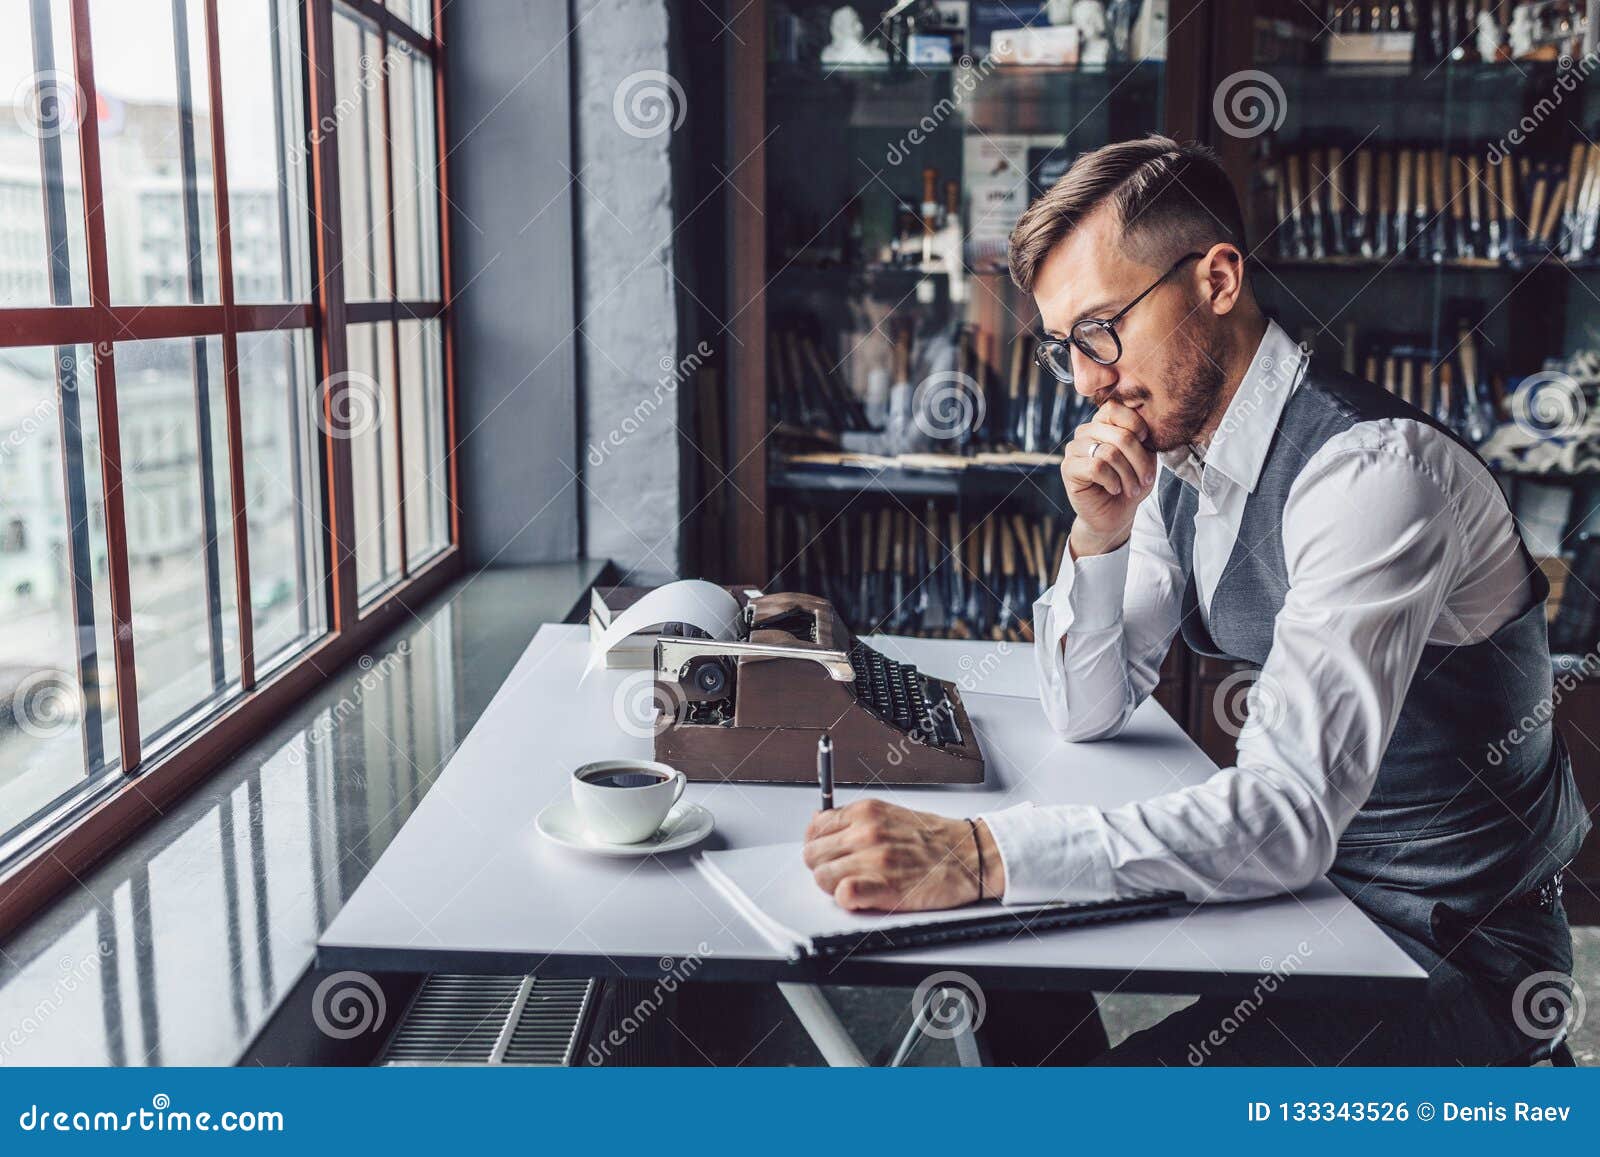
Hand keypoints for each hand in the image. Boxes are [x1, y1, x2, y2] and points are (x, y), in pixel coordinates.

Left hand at [802, 798, 1004, 910]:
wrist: (969, 855)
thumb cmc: (934, 839)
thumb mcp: (888, 813)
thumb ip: (853, 820)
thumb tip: (820, 824)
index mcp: (865, 811)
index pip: (814, 828)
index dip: (819, 845)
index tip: (828, 854)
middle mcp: (865, 832)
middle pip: (813, 855)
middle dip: (823, 867)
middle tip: (843, 873)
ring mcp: (874, 859)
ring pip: (822, 877)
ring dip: (834, 886)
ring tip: (857, 885)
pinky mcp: (884, 886)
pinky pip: (843, 895)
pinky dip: (846, 899)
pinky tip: (862, 896)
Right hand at [1061, 399, 1156, 557]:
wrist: (1115, 515)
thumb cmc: (1130, 483)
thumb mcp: (1145, 457)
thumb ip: (1143, 437)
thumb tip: (1149, 420)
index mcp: (1102, 423)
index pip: (1116, 407)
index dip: (1136, 424)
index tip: (1147, 444)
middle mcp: (1085, 432)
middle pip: (1119, 434)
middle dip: (1139, 460)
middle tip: (1145, 479)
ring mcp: (1074, 449)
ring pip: (1109, 452)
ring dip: (1127, 475)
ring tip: (1132, 488)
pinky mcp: (1068, 468)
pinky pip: (1096, 467)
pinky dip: (1112, 481)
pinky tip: (1114, 488)